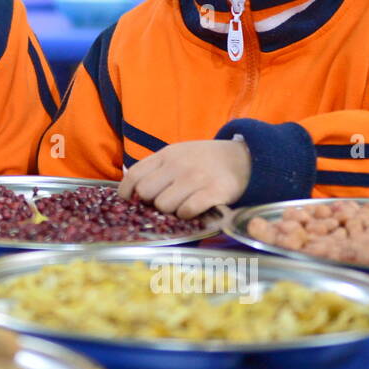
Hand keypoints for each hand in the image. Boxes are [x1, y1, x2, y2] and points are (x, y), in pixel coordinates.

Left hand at [118, 139, 250, 218]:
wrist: (243, 158)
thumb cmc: (205, 159)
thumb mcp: (178, 154)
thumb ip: (157, 168)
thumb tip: (132, 190)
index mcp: (167, 155)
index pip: (135, 173)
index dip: (126, 191)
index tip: (128, 200)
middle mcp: (179, 165)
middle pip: (146, 193)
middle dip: (151, 203)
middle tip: (163, 203)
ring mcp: (196, 178)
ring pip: (164, 206)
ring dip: (171, 211)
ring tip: (182, 205)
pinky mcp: (214, 192)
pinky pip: (187, 211)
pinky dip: (187, 215)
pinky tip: (193, 210)